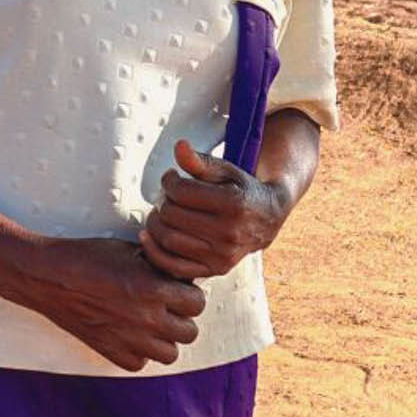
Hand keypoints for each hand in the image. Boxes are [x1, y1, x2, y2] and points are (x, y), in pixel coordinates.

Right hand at [18, 237, 206, 371]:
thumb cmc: (88, 256)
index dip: (190, 294)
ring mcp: (128, 339)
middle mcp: (145, 318)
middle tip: (167, 306)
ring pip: (170, 354)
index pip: (197, 303)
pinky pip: (140, 364)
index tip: (178, 289)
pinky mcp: (109, 351)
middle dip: (182, 318)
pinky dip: (139, 352)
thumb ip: (159, 265)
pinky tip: (130, 335)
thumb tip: (181, 273)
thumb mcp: (129, 250)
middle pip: (189, 332)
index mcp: (152, 288)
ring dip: (165, 339)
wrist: (47, 276)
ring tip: (151, 324)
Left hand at [139, 138, 293, 280]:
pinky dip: (154, 252)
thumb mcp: (226, 171)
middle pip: (172, 215)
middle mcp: (229, 233)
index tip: (171, 178)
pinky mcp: (215, 270)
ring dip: (154, 224)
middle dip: (162, 201)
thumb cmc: (242, 190)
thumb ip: (200, 161)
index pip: (182, 192)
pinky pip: (174, 267)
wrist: (267, 218)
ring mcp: (222, 256)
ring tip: (161, 213)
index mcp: (234, 204)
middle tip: (166, 196)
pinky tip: (148, 236)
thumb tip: (179, 147)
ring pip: (169, 240)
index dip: (169, 181)